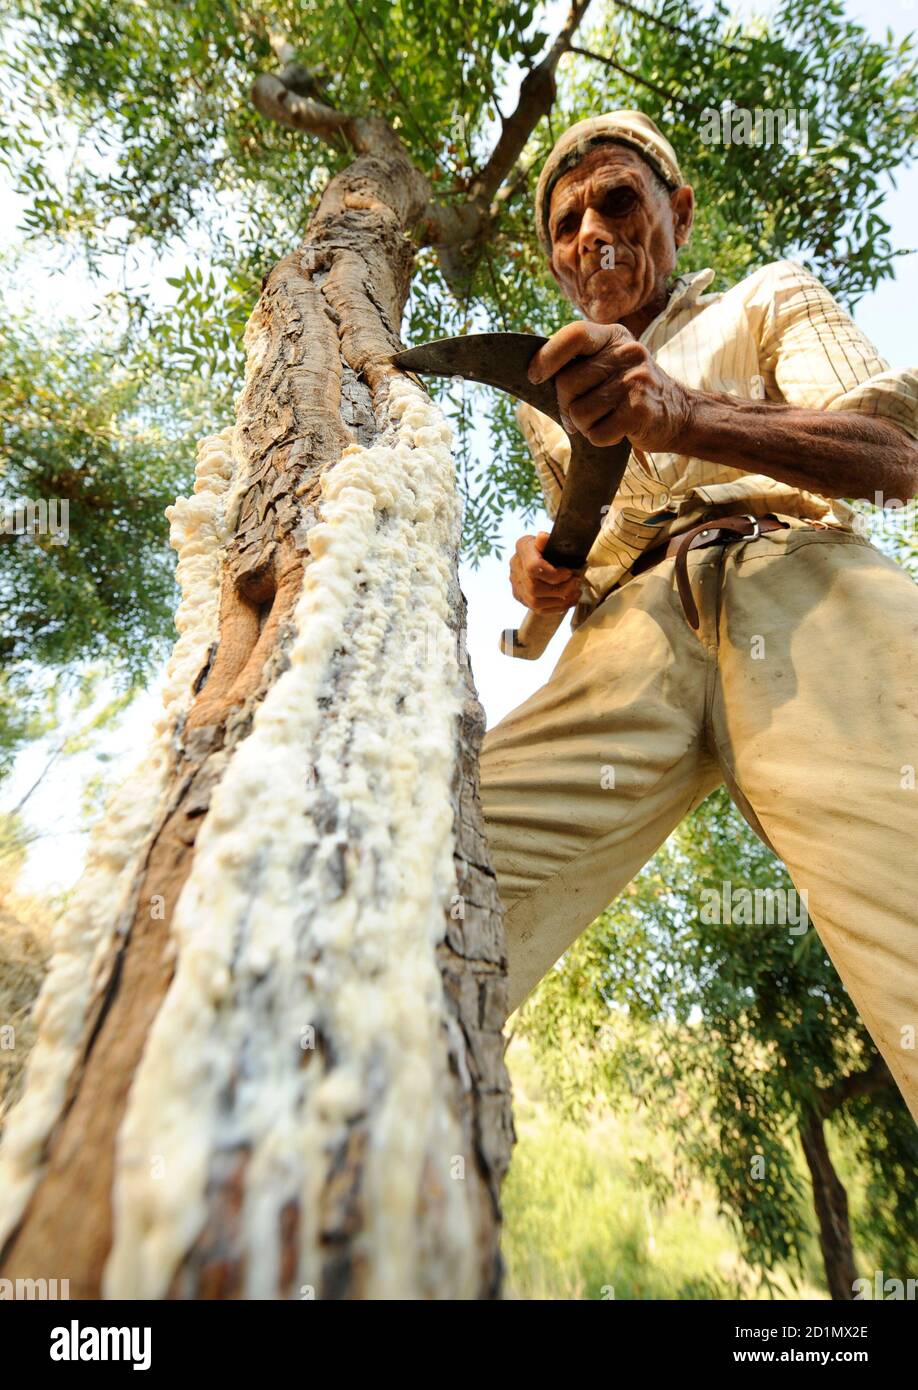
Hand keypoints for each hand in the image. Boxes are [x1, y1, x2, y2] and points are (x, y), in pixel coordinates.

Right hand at [509, 531, 584, 613]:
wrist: (541, 552)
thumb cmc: (552, 545)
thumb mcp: (554, 539)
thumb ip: (550, 541)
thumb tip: (543, 537)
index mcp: (522, 548)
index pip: (533, 568)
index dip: (554, 575)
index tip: (569, 573)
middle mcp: (515, 567)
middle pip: (534, 588)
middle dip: (561, 589)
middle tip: (576, 584)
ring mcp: (516, 584)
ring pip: (535, 602)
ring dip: (561, 601)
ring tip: (576, 593)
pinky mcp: (521, 597)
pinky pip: (538, 609)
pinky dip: (557, 607)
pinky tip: (569, 601)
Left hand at [527, 321, 694, 452]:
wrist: (680, 415)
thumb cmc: (632, 390)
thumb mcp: (611, 362)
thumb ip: (580, 361)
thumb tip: (534, 373)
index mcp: (614, 336)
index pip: (575, 335)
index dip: (548, 356)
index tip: (534, 376)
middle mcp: (627, 353)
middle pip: (567, 383)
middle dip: (566, 404)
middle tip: (581, 412)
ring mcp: (635, 382)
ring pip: (578, 413)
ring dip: (584, 425)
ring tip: (605, 418)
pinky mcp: (639, 412)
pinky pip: (595, 434)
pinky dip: (600, 438)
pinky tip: (618, 429)